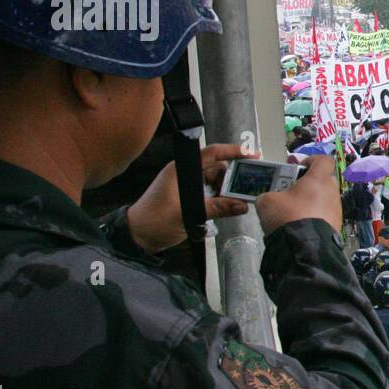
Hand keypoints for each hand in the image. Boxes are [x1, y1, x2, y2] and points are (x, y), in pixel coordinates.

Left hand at [126, 144, 254, 252]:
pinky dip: (220, 199)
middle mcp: (186, 174)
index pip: (212, 153)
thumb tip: (242, 205)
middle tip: (249, 187)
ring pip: (215, 182)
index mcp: (182, 170)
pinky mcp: (188, 197)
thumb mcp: (187, 215)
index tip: (251, 155)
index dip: (233, 151)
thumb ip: (216, 208)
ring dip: (228, 191)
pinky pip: (210, 193)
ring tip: (240, 201)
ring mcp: (187, 185)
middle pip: (217, 168)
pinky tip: (228, 208)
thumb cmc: (154, 221)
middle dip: (234, 176)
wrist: (136, 237)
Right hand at [256, 155, 343, 234]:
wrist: (303, 249)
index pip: (323, 160)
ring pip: (325, 199)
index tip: (297, 170)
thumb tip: (271, 200)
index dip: (310, 161)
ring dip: (312, 202)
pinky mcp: (336, 226)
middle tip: (292, 193)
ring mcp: (336, 210)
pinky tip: (301, 226)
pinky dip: (315, 217)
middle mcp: (332, 192)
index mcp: (319, 179)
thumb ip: (270, 194)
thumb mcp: (267, 201)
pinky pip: (325, 216)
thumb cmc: (288, 217)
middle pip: (324, 180)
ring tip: (294, 212)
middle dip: (309, 184)